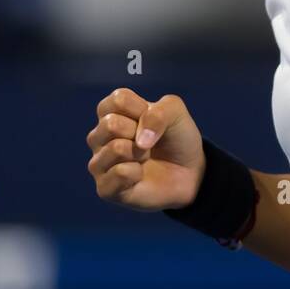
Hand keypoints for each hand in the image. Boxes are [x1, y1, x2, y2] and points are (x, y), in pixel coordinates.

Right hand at [85, 88, 204, 210]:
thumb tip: (139, 142)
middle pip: (111, 124)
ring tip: (145, 159)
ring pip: (115, 148)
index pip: (118, 99)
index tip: (153, 120)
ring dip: (140, 154)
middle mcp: (99, 137)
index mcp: (110, 112)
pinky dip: (138, 173)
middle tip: (149, 143)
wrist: (190, 172)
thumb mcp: (175, 113)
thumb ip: (159, 113)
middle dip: (140, 132)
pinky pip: (120, 173)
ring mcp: (99, 163)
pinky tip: (139, 176)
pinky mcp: (104, 188)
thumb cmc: (176, 138)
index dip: (143, 110)